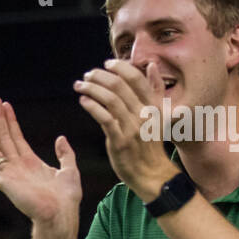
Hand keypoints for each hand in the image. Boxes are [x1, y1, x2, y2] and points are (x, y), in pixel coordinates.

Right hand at [0, 97, 80, 235]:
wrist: (62, 215)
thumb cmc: (66, 199)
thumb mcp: (70, 170)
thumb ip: (65, 154)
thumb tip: (60, 138)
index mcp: (30, 163)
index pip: (16, 138)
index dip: (11, 121)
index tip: (6, 105)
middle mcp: (16, 167)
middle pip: (3, 138)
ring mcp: (9, 174)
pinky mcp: (4, 183)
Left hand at [73, 59, 176, 200]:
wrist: (152, 174)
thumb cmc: (151, 144)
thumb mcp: (159, 114)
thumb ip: (155, 90)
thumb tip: (152, 66)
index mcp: (153, 105)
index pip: (136, 78)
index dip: (120, 67)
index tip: (106, 63)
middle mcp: (143, 113)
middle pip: (119, 85)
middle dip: (99, 76)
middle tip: (87, 75)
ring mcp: (132, 127)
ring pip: (110, 99)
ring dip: (91, 89)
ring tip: (80, 85)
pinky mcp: (120, 141)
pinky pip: (105, 119)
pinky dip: (92, 106)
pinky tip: (83, 101)